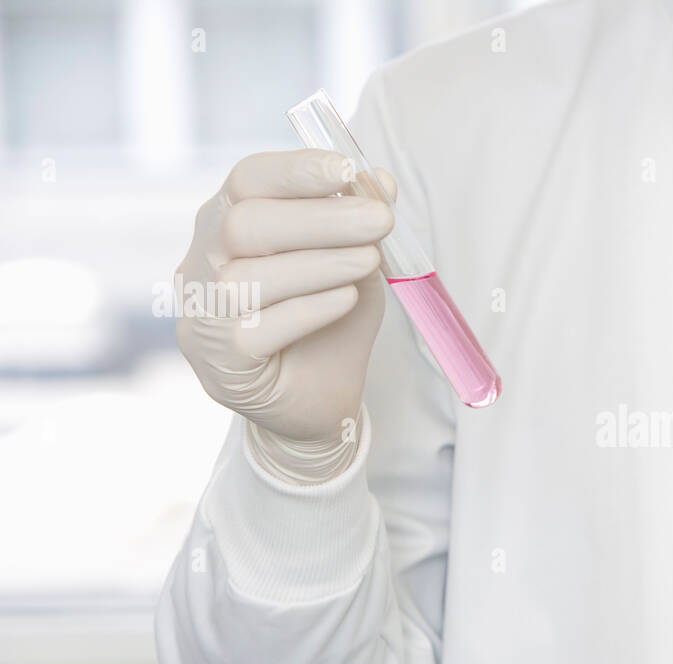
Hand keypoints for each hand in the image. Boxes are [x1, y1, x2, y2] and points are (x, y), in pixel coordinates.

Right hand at [175, 149, 396, 479]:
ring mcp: (205, 312)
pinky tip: (346, 300)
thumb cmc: (330, 324)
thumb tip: (382, 180)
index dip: (294, 170)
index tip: (347, 168)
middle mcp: (204, 261)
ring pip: (249, 277)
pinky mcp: (221, 360)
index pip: (247, 181)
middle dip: (320, 219)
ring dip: (320, 264)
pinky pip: (260, 328)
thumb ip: (362, 224)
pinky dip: (310, 309)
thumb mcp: (356, 265)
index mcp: (229, 223)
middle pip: (245, 224)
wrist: (320, 401)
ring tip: (370, 261)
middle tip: (380, 221)